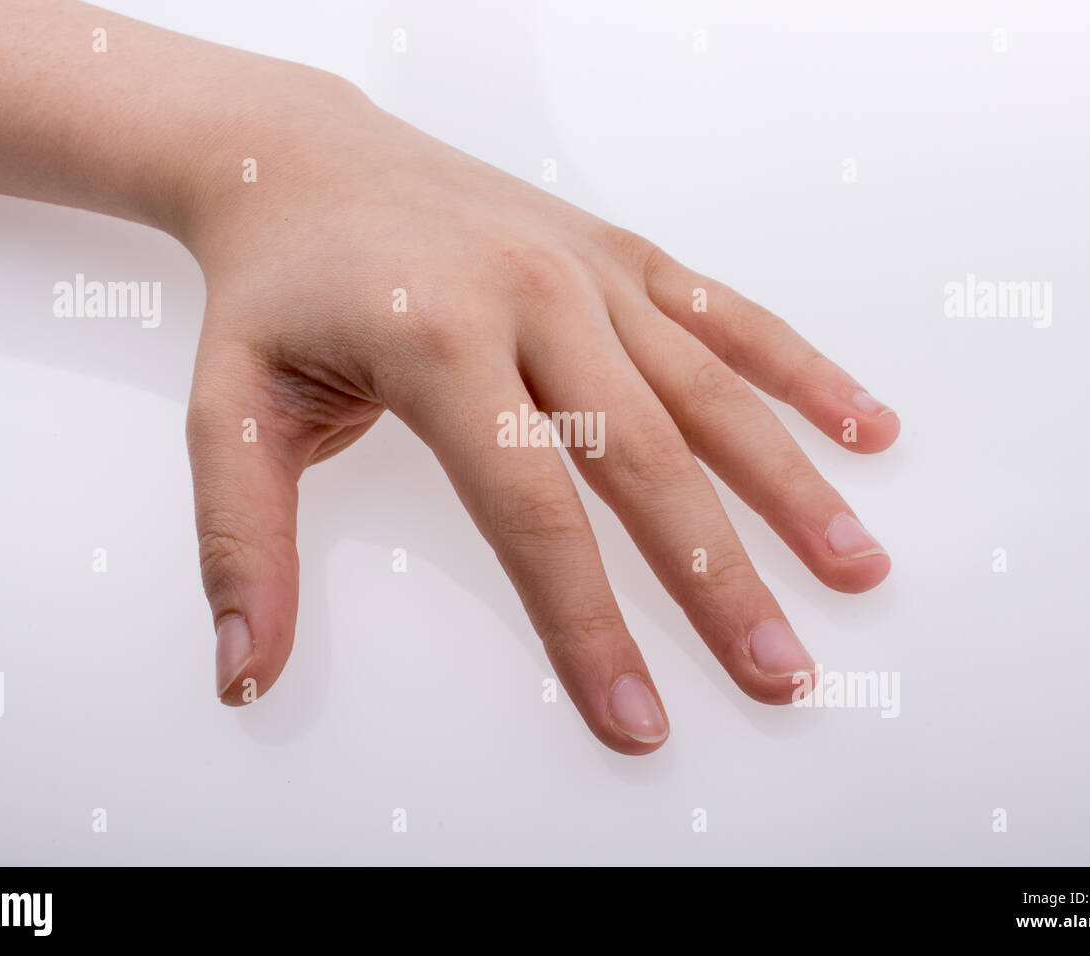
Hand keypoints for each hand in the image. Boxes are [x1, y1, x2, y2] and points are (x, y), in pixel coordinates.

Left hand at [181, 71, 899, 753]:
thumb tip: (246, 675)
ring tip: (856, 568)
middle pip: (647, 462)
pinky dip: (799, 370)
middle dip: (720, 582)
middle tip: (781, 673)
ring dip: (792, 484)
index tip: (637, 721)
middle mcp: (532, 298)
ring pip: (710, 390)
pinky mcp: (617, 251)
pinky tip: (864, 426)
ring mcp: (585, 268)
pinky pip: (726, 313)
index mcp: (439, 342)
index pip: (531, 515)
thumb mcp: (225, 410)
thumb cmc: (272, 287)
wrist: (299, 157)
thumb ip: (239, 546)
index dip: (590, 628)